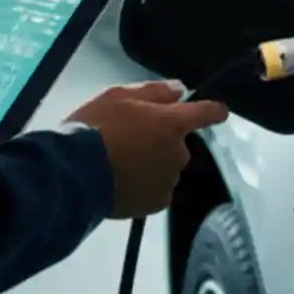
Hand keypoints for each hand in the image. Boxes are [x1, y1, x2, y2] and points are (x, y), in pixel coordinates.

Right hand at [66, 81, 229, 219]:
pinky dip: (145, 186)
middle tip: (129, 141)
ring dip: (152, 164)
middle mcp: (178, 153)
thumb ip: (154, 92)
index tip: (218, 112)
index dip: (213, 110)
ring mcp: (169, 180)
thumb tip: (179, 90)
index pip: (206, 113)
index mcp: (172, 124)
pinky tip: (122, 182)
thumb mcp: (117, 96)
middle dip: (160, 141)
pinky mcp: (157, 203)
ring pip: (166, 168)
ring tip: (121, 165)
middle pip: (177, 144)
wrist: (76, 174)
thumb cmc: (94, 129)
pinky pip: (157, 189)